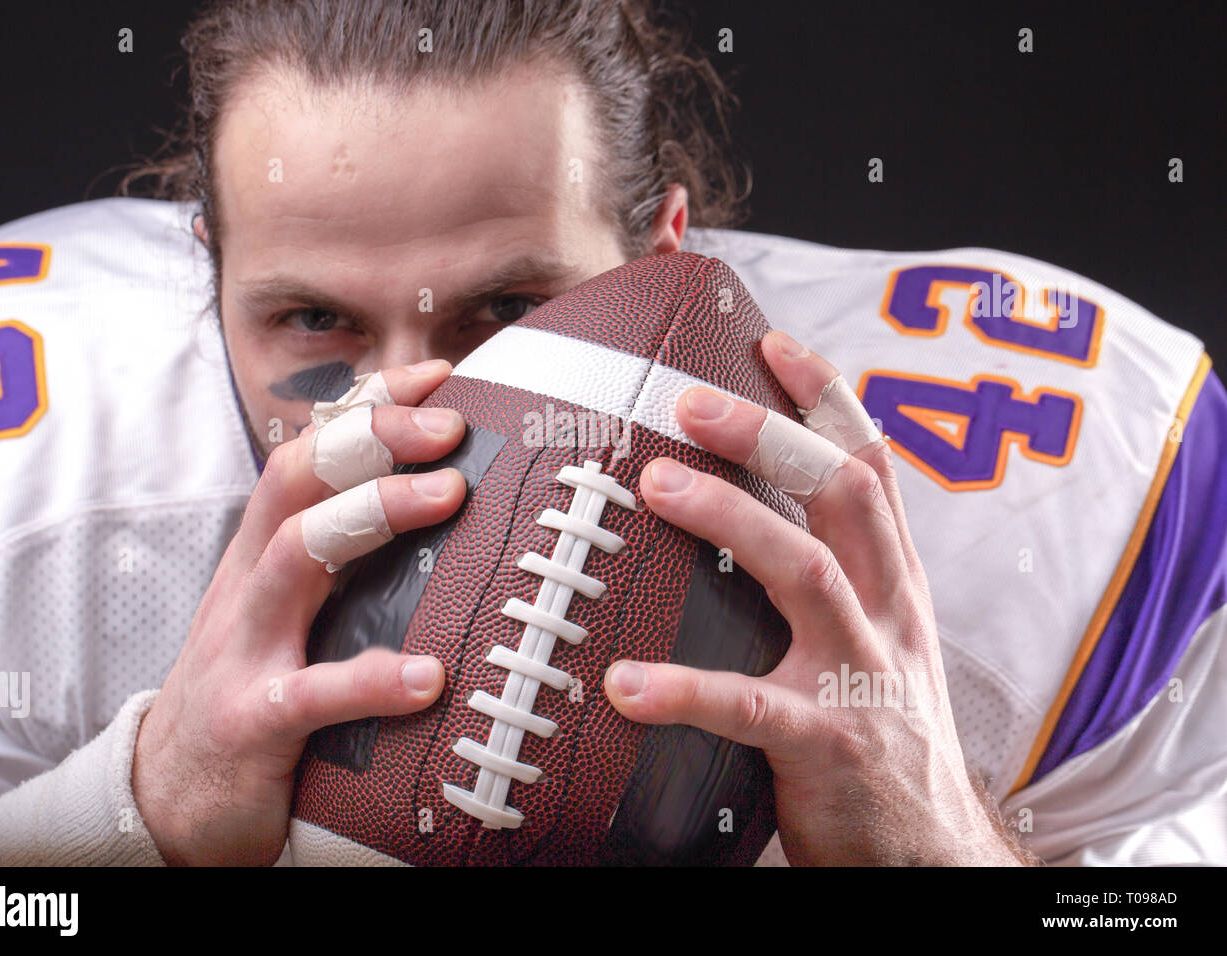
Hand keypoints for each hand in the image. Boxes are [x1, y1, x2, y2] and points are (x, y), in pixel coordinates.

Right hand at [133, 360, 466, 864]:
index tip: (439, 375)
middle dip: (371, 439)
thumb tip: (438, 508)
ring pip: (295, 556)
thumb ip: (340, 561)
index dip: (368, 406)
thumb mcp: (286, 610)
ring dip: (372, 514)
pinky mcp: (251, 723)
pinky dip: (370, 680)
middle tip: (450, 427)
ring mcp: (244, 649)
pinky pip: (310, 694)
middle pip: (296, 480)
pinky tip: (429, 676)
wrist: (167, 794)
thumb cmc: (252, 684)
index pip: (309, 452)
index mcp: (262, 552)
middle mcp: (249, 584)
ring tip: (449, 496)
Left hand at [604, 331, 1035, 864]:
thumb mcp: (875, 642)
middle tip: (688, 400)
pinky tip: (625, 683)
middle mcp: (887, 616)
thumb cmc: (882, 735)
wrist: (932, 853)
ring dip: (728, 520)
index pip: (872, 467)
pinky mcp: (830, 748)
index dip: (828, 398)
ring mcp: (863, 679)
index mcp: (894, 586)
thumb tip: (745, 513)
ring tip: (653, 485)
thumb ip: (832, 579)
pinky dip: (687, 690)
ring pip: (803, 572)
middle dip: (772, 435)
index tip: (771, 342)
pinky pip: (750, 708)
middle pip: (841, 495)